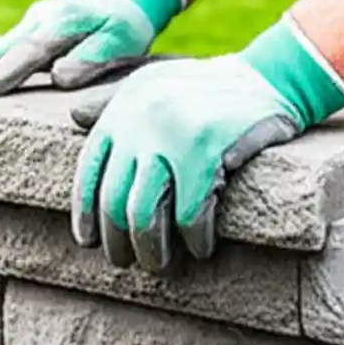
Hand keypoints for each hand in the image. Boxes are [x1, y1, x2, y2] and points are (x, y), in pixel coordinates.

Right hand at [0, 0, 183, 96]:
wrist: (121, 5)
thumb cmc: (124, 32)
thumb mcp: (121, 41)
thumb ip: (94, 56)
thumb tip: (61, 76)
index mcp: (70, 19)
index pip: (39, 46)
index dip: (15, 67)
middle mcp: (46, 15)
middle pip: (13, 44)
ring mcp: (33, 20)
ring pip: (3, 44)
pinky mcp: (27, 28)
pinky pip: (4, 47)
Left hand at [70, 17, 343, 272]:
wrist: (271, 77)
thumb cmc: (211, 88)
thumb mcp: (155, 84)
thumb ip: (114, 101)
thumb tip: (73, 118)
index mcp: (124, 107)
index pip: (88, 171)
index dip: (84, 212)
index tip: (89, 241)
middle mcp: (140, 120)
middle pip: (113, 200)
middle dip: (119, 242)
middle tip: (129, 263)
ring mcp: (171, 135)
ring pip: (145, 215)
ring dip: (152, 251)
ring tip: (163, 267)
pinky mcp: (206, 151)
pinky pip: (190, 215)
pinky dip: (195, 240)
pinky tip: (201, 248)